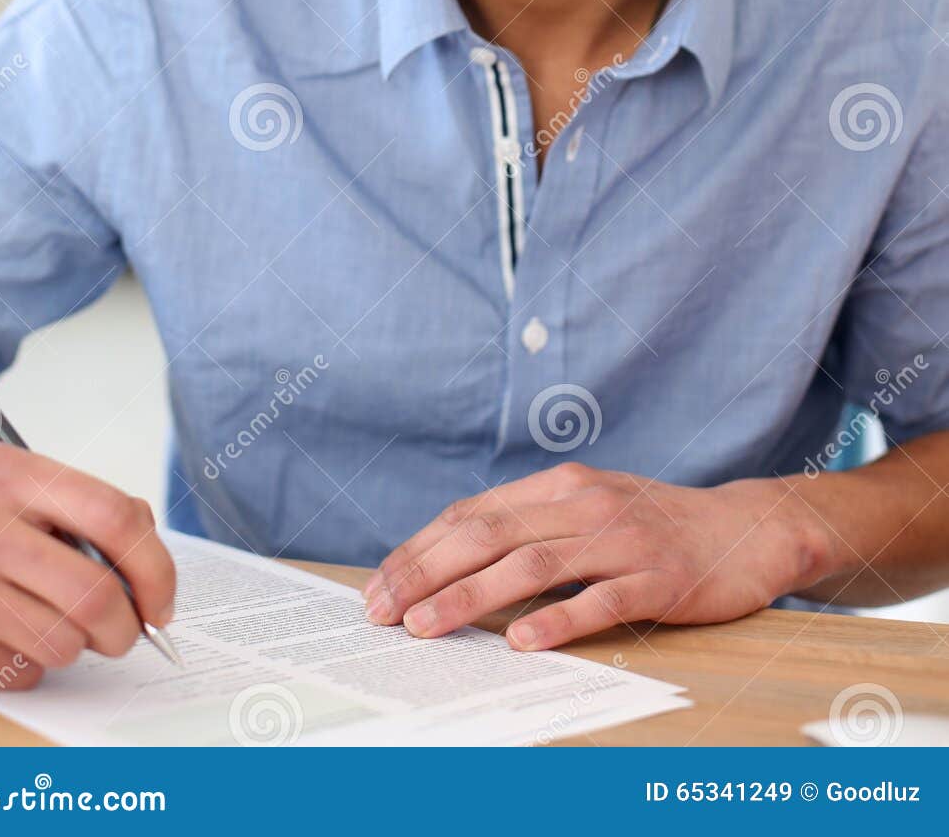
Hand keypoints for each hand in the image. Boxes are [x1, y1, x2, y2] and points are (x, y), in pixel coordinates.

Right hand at [0, 447, 175, 688]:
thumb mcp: (20, 486)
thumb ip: (89, 511)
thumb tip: (151, 571)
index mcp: (7, 472)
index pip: (114, 517)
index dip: (155, 568)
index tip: (162, 601)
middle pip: (93, 594)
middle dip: (124, 627)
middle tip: (123, 631)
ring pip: (61, 642)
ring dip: (75, 646)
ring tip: (52, 623)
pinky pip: (19, 672)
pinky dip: (30, 663)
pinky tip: (5, 634)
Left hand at [364, 462, 831, 650]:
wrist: (748, 529)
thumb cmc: (656, 527)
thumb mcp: (590, 509)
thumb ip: (534, 526)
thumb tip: (455, 562)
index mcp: (562, 485)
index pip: (474, 513)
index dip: (422, 548)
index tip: (380, 584)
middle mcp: (586, 504)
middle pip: (490, 534)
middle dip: (428, 572)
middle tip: (384, 610)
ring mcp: (624, 540)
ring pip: (533, 565)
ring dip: (472, 596)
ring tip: (428, 626)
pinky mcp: (660, 579)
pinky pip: (601, 600)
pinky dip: (558, 620)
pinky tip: (522, 641)